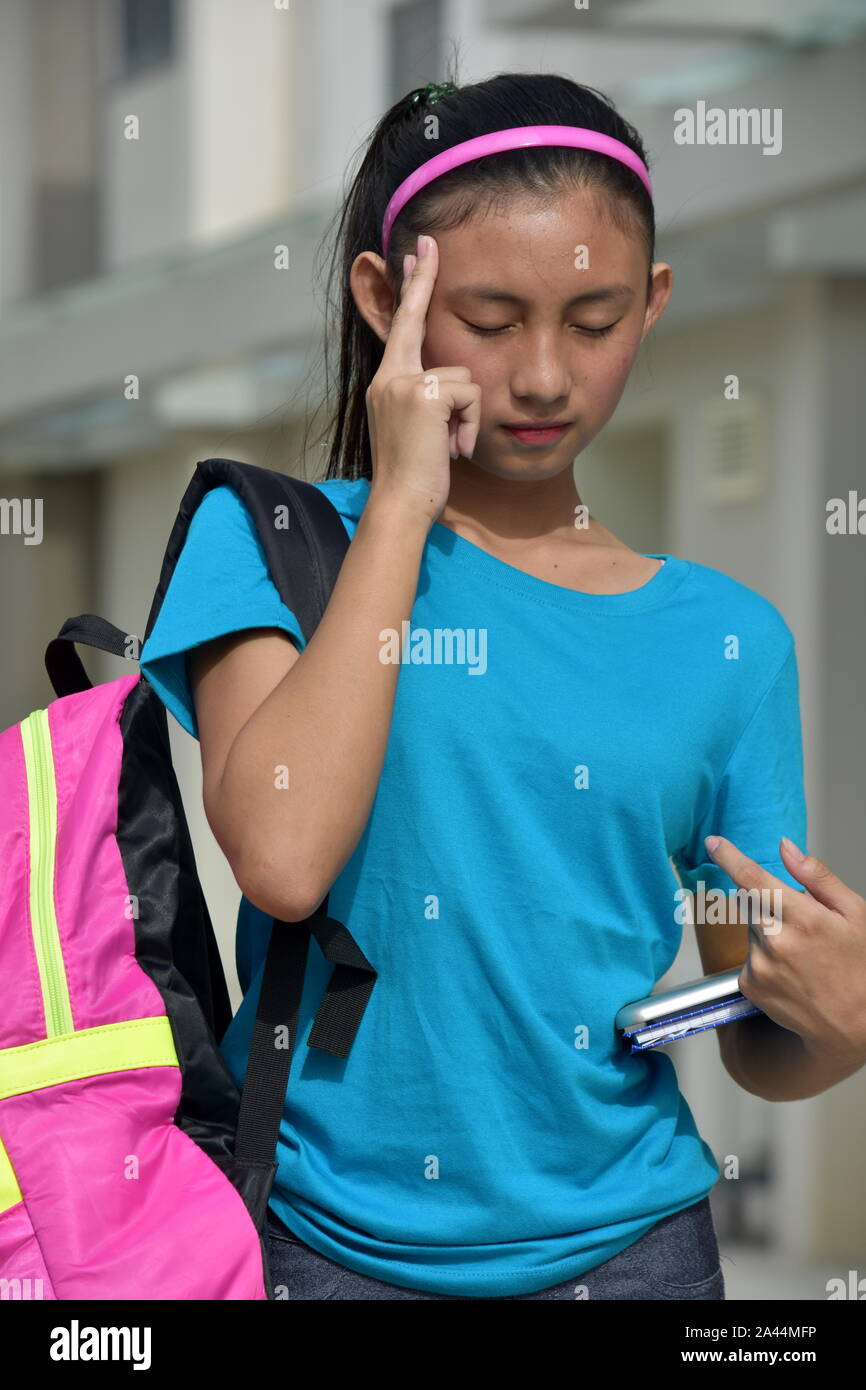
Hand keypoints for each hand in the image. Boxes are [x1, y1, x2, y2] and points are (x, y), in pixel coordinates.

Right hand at [365, 234, 481, 527]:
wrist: (402, 504)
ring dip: (468, 416)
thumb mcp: (420, 431)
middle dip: (421, 278)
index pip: (402, 328)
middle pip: (415, 320)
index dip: (410, 290)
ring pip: (464, 375)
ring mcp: (403, 383)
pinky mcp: (425, 394)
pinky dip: (470, 427)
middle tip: (428, 240)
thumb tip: (450, 387)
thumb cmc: (416, 478)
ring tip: (449, 447)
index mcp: (387, 383)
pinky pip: (471, 395)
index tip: (415, 254)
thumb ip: (429, 400)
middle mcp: (388, 377)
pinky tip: (453, 450)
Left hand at [705, 833, 865, 1068]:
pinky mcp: (749, 984)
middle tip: (802, 926)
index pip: (754, 879)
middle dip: (770, 905)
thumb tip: (785, 847)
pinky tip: (790, 972)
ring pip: (751, 929)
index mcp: (804, 918)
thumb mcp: (855, 913)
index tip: (713, 842)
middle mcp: (777, 941)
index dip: (729, 857)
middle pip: (752, 903)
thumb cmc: (860, 968)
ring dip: (768, 932)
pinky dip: (764, 958)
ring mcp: (760, 965)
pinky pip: (748, 956)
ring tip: (802, 955)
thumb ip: (816, 876)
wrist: (853, 1025)